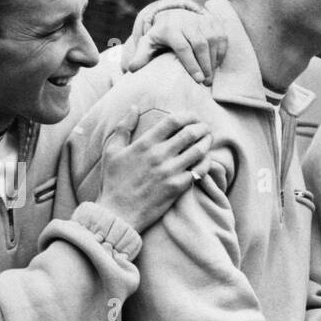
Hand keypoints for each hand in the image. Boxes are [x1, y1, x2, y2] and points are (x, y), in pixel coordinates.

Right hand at [97, 107, 215, 233]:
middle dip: (201, 127)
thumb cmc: (113, 181)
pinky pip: (199, 171)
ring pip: (198, 151)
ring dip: (207, 142)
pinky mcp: (177, 188)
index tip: (193, 116)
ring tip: (208, 139)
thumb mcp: (112, 150)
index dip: (188, 115)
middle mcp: (159, 155)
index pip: (173, 121)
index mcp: (145, 144)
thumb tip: (134, 107)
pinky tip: (206, 159)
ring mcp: (170, 172)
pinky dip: (206, 162)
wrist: (118, 212)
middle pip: (189, 133)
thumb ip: (124, 127)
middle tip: (205, 127)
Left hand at [125, 4, 227, 84]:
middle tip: (205, 82)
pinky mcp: (212, 21)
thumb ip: (141, 56)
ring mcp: (201, 20)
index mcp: (170, 28)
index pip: (183, 47)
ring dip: (213, 61)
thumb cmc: (161, 35)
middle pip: (200, 44)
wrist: (174, 15)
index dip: (191, 64)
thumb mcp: (148, 44)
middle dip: (204, 65)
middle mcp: (186, 21)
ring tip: (210, 77)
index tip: (197, 80)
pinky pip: (221, 38)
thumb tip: (132, 69)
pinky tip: (215, 64)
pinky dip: (220, 52)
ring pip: (212, 41)